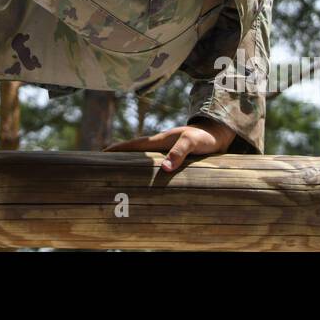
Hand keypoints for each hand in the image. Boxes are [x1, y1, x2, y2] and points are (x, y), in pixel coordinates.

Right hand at [103, 121, 235, 171]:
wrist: (219, 135)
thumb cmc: (205, 138)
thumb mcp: (192, 143)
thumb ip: (179, 153)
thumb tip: (164, 169)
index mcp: (158, 141)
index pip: (132, 146)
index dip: (116, 149)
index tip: (100, 154)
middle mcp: (159, 147)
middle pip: (133, 154)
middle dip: (117, 159)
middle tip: (101, 170)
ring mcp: (165, 153)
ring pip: (143, 162)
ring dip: (131, 168)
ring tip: (117, 180)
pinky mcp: (174, 161)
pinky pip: (154, 168)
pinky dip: (145, 174)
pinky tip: (144, 183)